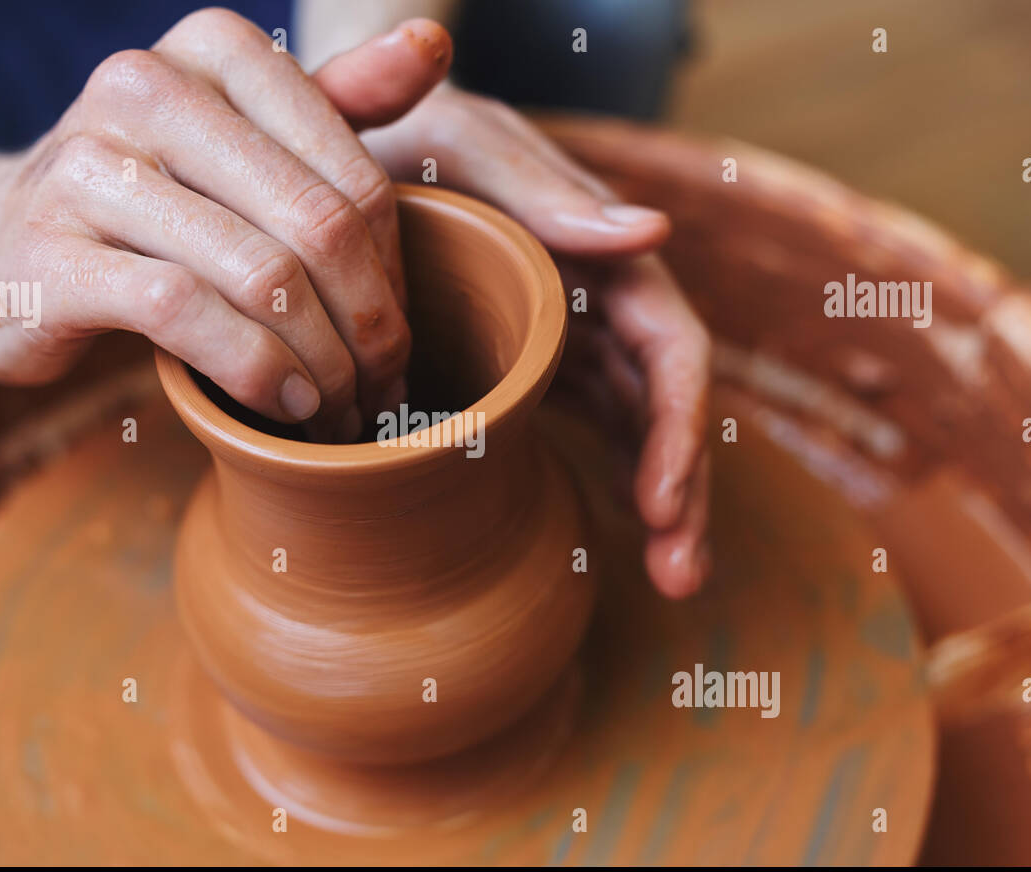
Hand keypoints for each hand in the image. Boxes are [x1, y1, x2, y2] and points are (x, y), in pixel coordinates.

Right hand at [0, 11, 451, 440]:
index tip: (397, 338)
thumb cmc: (146, 203)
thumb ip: (336, 103)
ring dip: (321, 364)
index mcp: (213, 51)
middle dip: (370, 328)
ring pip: (263, 275)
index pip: (352, 175)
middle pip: (319, 227)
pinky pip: (188, 316)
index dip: (393, 276)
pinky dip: (255, 372)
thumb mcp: (241, 141)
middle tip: (383, 388)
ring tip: (339, 408)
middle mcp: (146, 87)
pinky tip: (282, 405)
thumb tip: (434, 47)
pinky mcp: (50, 254)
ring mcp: (88, 168)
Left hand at [363, 86, 710, 596]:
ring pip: (638, 425)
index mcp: (598, 248)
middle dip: (683, 490)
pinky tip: (622, 538)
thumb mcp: (460, 141)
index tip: (661, 504)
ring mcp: (568, 333)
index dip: (677, 427)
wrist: (346, 146)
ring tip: (672, 581)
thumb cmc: (399, 131)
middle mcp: (597, 296)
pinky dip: (615, 478)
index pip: (670, 346)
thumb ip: (542, 184)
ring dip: (661, 503)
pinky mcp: (531, 361)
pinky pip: (593, 424)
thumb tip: (655, 233)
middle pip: (665, 403)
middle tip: (682, 578)